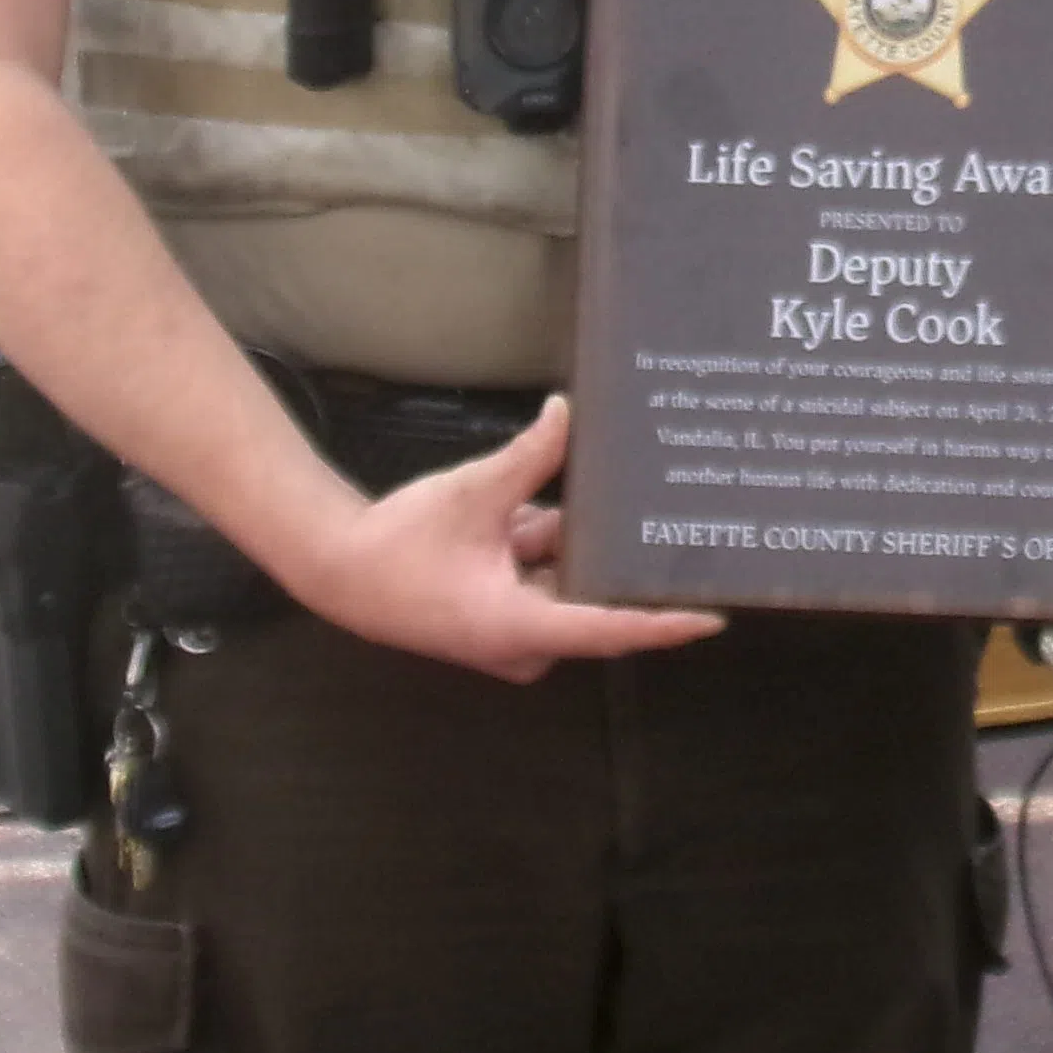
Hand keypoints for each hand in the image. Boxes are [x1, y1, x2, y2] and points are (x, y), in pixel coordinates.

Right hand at [288, 398, 722, 682]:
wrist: (339, 568)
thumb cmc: (402, 542)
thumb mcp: (474, 491)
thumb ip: (530, 457)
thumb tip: (569, 411)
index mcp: (518, 625)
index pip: (607, 629)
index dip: (662, 624)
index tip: (713, 618)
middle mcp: (524, 641)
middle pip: (593, 598)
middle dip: (624, 560)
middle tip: (687, 526)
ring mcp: (513, 633)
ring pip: (568, 582)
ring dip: (578, 545)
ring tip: (638, 500)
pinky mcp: (503, 617)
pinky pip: (545, 581)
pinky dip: (551, 547)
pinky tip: (566, 505)